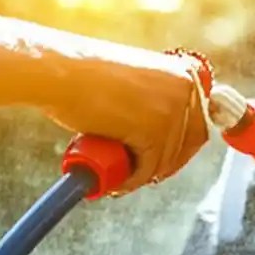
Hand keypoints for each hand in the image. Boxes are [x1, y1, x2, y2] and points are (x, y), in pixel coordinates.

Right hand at [40, 48, 209, 195]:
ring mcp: (173, 111)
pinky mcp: (155, 132)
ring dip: (145, 174)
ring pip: (168, 159)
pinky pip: (149, 168)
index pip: (198, 122)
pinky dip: (133, 180)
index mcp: (184, 73)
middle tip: (142, 173)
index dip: (181, 146)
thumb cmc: (83, 75)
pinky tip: (116, 182)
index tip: (163, 159)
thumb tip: (163, 131)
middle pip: (191, 143)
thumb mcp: (134, 80)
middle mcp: (186, 89)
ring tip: (119, 175)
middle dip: (168, 163)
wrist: (56, 72)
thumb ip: (153, 97)